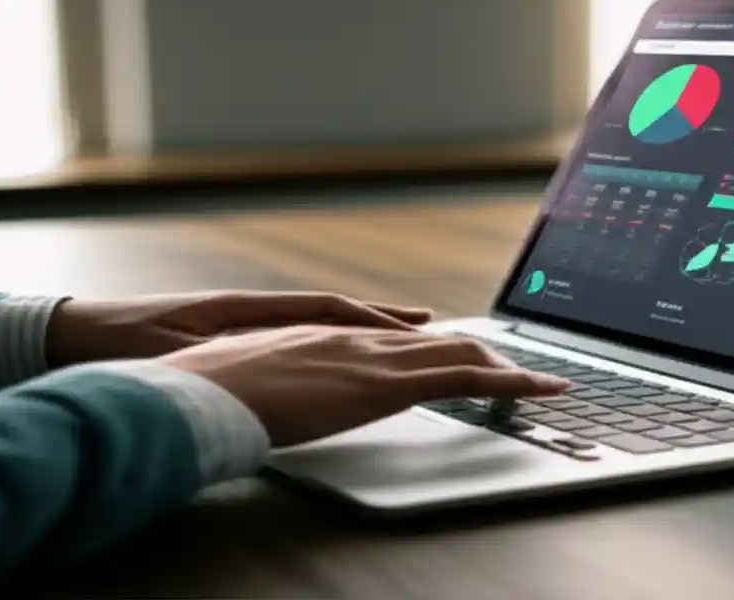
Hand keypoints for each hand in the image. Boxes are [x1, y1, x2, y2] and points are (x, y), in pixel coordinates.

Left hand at [46, 291, 432, 367]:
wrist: (71, 334)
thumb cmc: (117, 344)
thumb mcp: (171, 350)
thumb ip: (219, 354)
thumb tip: (260, 363)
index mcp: (241, 307)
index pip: (323, 309)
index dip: (373, 318)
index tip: (417, 327)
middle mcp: (249, 309)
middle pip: (330, 311)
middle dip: (382, 319)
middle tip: (431, 327)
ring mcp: (241, 318)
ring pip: (315, 321)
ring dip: (361, 327)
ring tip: (405, 334)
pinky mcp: (229, 333)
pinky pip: (293, 333)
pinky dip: (327, 338)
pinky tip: (344, 350)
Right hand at [161, 326, 570, 445]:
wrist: (194, 390)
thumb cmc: (205, 392)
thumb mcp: (248, 384)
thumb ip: (275, 384)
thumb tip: (276, 398)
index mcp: (324, 335)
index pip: (392, 337)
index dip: (428, 346)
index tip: (451, 353)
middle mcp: (357, 336)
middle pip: (434, 341)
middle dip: (477, 355)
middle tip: (512, 367)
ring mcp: (372, 356)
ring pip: (457, 353)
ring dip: (501, 367)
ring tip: (538, 377)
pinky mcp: (384, 384)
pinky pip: (462, 380)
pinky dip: (507, 381)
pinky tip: (535, 386)